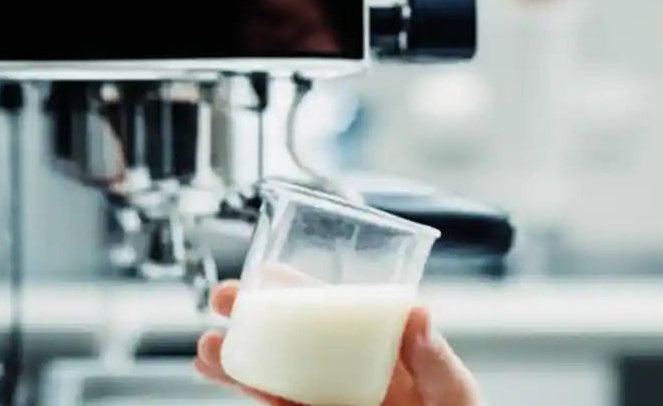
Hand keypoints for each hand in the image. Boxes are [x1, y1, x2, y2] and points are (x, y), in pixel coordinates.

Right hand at [194, 280, 481, 405]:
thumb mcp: (454, 392)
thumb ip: (436, 358)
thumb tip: (418, 312)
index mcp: (383, 354)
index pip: (336, 313)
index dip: (300, 290)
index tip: (269, 270)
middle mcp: (350, 377)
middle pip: (295, 341)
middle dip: (255, 318)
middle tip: (225, 298)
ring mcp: (330, 402)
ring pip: (276, 378)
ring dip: (239, 360)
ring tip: (208, 346)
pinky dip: (253, 392)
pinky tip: (229, 376)